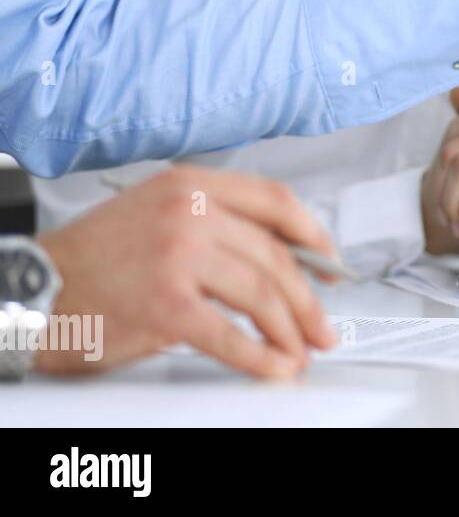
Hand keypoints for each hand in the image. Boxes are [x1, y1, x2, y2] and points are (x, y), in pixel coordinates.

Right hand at [35, 166, 338, 378]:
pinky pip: (231, 334)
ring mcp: (178, 256)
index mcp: (192, 186)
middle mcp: (189, 213)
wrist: (33, 287)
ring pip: (262, 293)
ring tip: (301, 350)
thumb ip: (219, 225)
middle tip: (323, 326)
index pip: (275, 201)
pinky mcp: (166, 304)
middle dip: (308, 299)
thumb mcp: (160, 214)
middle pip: (275, 256)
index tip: (331, 264)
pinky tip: (275, 366)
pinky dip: (262, 355)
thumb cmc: (96, 258)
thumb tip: (284, 259)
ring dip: (290, 329)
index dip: (313, 236)